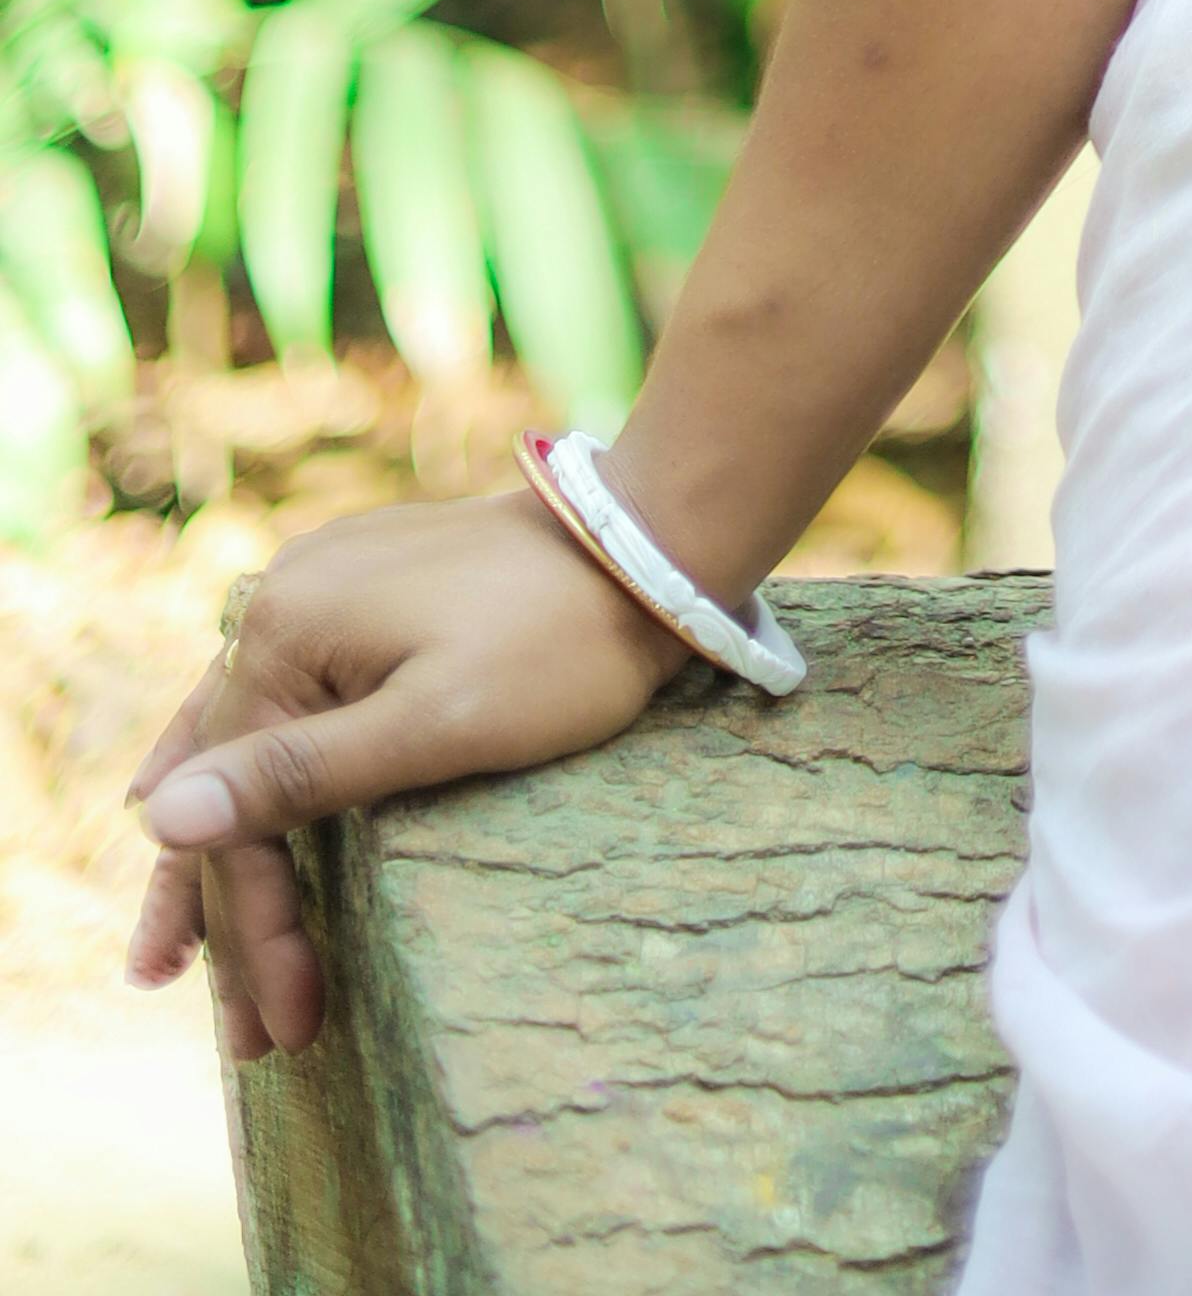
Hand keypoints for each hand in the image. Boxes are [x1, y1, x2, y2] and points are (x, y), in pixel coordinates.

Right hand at [124, 490, 681, 1060]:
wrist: (647, 542)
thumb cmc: (559, 645)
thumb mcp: (437, 726)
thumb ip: (301, 776)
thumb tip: (156, 819)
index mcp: (283, 633)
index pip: (242, 820)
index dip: (259, 935)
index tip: (289, 1029)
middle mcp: (280, 600)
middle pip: (235, 789)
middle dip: (236, 919)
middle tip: (243, 1037)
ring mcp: (318, 590)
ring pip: (243, 750)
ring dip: (215, 852)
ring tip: (168, 957)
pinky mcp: (358, 592)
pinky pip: (277, 703)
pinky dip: (244, 768)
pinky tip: (192, 798)